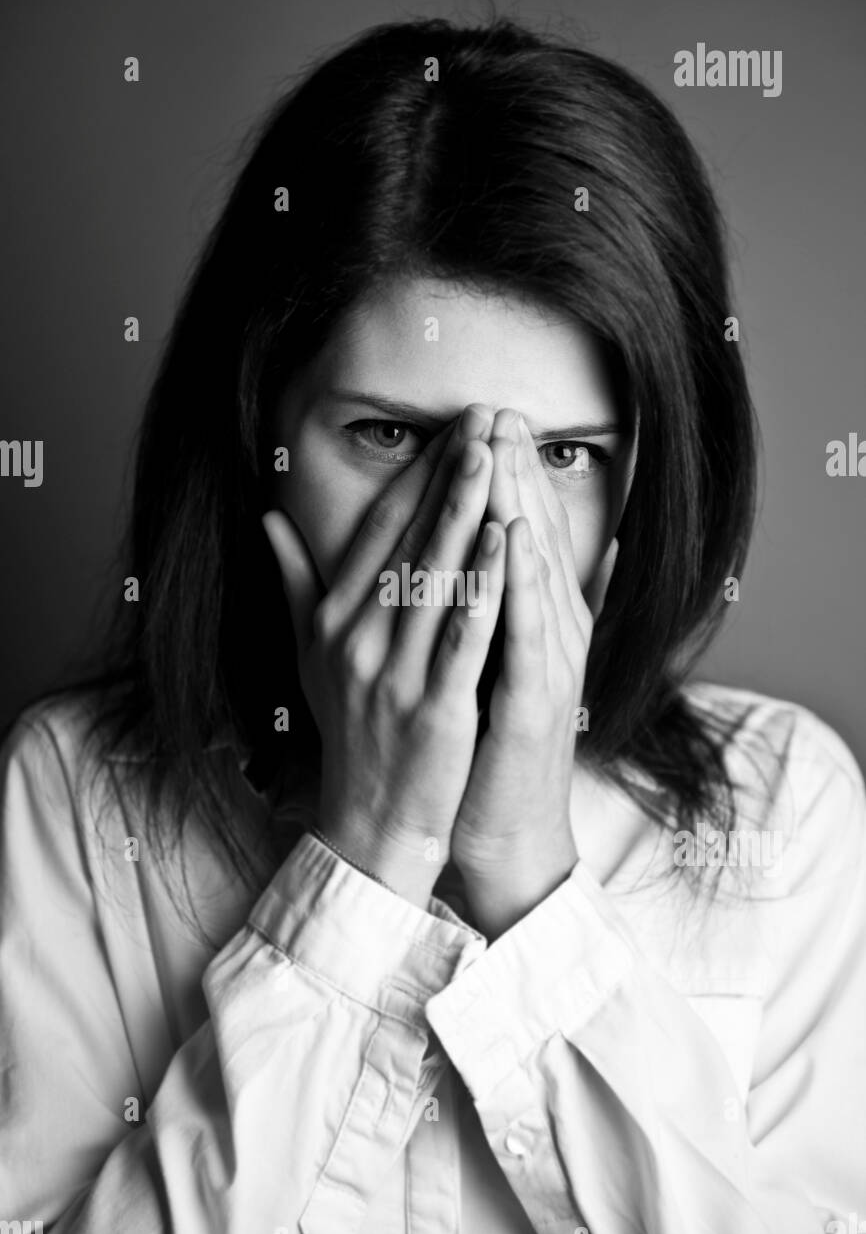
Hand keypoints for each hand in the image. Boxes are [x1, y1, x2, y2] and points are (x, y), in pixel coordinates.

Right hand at [261, 406, 505, 908]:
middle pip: (409, 541)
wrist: (369, 821)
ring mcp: (394, 674)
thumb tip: (269, 518)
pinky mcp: (434, 708)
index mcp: (331, 621)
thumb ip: (294, 583)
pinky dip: (485, 586)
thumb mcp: (310, 655)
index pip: (377, 532)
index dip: (415, 475)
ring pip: (435, 577)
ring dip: (467, 512)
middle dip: (450, 474)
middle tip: (483, 416)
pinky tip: (507, 541)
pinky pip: (462, 635)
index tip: (449, 428)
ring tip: (496, 455)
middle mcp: (356, 639)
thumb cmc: (350, 731)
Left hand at [451, 409, 617, 937]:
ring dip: (522, 508)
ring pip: (536, 572)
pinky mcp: (539, 698)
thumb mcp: (488, 661)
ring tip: (505, 451)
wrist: (502, 824)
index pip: (520, 531)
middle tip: (498, 409)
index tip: (483, 416)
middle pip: (534, 537)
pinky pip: (529, 632)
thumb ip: (494, 607)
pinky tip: (514, 541)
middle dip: (514, 472)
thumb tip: (501, 556)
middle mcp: (550, 631)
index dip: (504, 474)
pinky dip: (523, 584)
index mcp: (533, 618)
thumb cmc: (488, 741)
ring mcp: (548, 663)